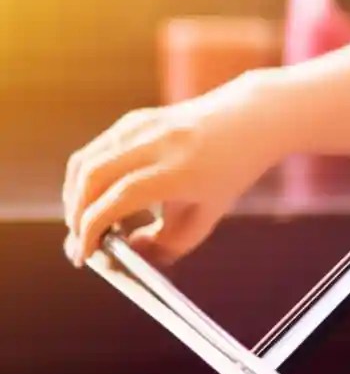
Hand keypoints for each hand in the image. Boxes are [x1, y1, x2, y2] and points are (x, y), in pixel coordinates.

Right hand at [62, 71, 284, 265]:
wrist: (250, 120)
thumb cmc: (232, 170)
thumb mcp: (210, 215)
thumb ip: (170, 243)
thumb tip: (128, 253)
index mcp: (181, 169)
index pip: (120, 197)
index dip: (94, 227)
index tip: (84, 254)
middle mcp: (157, 143)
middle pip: (93, 177)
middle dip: (77, 215)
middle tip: (80, 243)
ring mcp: (143, 126)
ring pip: (85, 161)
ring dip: (75, 196)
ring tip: (85, 223)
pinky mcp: (134, 119)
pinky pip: (95, 150)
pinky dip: (85, 177)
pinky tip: (95, 198)